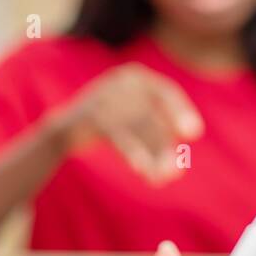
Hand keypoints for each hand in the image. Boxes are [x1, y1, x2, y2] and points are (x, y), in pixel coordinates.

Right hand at [47, 63, 203, 182]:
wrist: (62, 130)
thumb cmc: (107, 126)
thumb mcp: (133, 120)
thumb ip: (157, 131)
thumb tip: (182, 156)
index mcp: (134, 77)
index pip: (166, 91)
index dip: (181, 111)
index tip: (193, 133)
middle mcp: (120, 82)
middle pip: (151, 115)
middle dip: (164, 146)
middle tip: (175, 173)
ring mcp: (103, 96)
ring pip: (137, 128)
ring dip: (151, 155)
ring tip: (160, 178)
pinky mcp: (90, 115)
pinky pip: (118, 136)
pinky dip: (132, 152)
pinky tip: (141, 168)